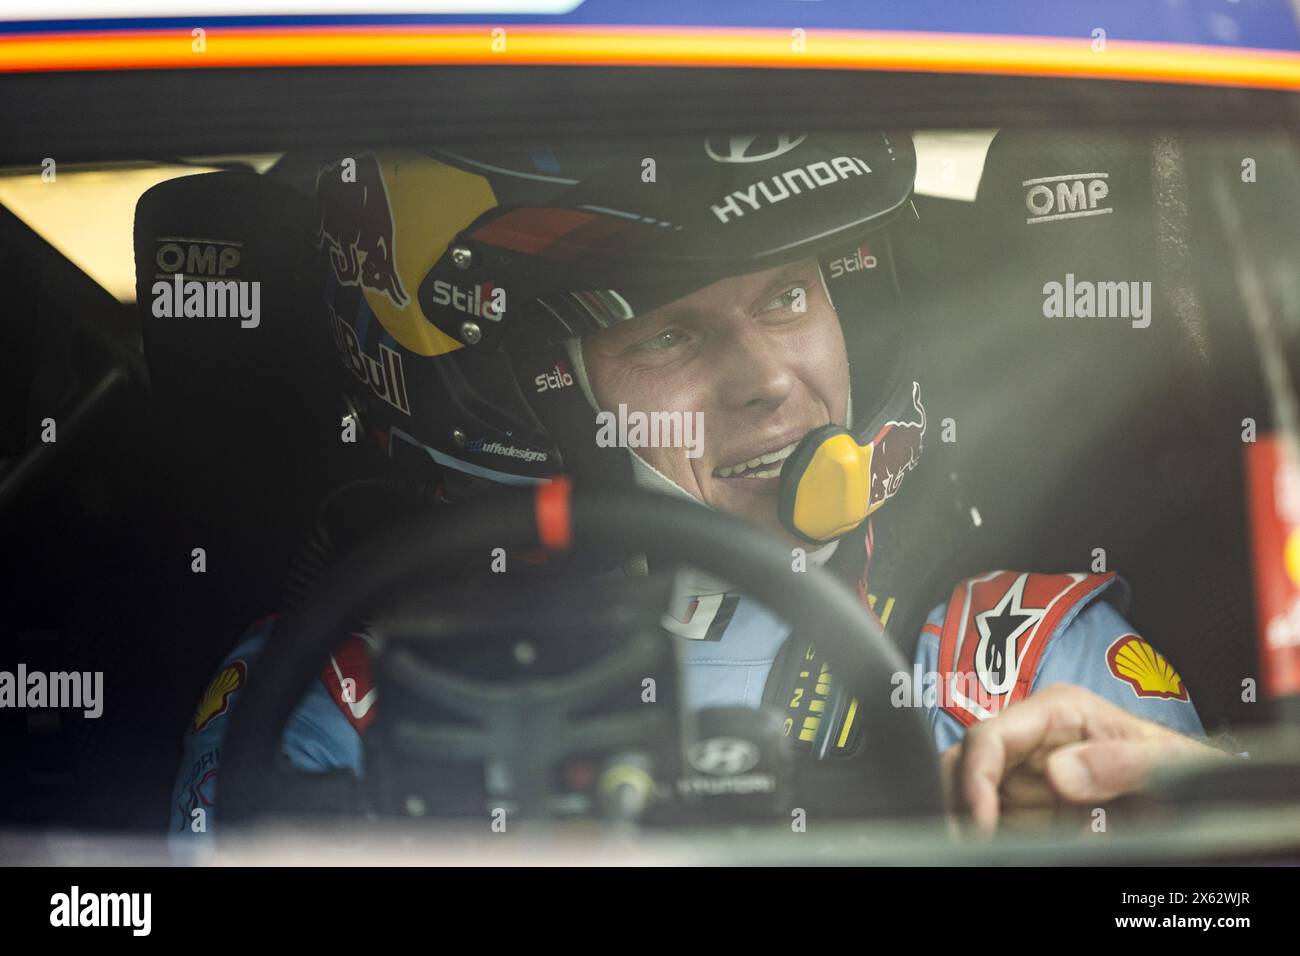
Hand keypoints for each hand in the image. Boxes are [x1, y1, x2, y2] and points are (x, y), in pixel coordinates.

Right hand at [940, 682, 1222, 834]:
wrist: (1202, 801)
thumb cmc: (1185, 770)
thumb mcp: (1167, 763)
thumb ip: (1118, 762)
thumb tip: (1059, 772)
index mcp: (1057, 712)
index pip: (989, 736)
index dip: (974, 778)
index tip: (980, 823)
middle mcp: (1032, 740)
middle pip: (966, 761)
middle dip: (958, 798)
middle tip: (966, 841)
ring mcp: (1026, 776)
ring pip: (969, 791)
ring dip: (966, 818)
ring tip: (975, 848)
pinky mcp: (1028, 810)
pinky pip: (990, 820)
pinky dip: (985, 834)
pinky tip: (994, 848)